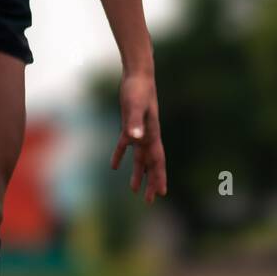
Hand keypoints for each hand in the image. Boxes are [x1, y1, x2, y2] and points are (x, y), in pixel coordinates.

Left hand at [110, 63, 167, 203]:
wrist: (137, 75)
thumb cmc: (138, 90)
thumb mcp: (134, 107)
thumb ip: (134, 123)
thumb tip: (136, 139)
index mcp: (152, 135)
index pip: (157, 161)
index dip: (159, 177)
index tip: (161, 193)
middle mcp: (148, 136)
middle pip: (151, 164)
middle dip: (151, 182)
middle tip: (150, 201)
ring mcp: (140, 131)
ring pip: (140, 158)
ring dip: (138, 173)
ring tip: (133, 190)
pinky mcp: (129, 125)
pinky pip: (126, 145)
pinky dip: (121, 155)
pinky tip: (114, 166)